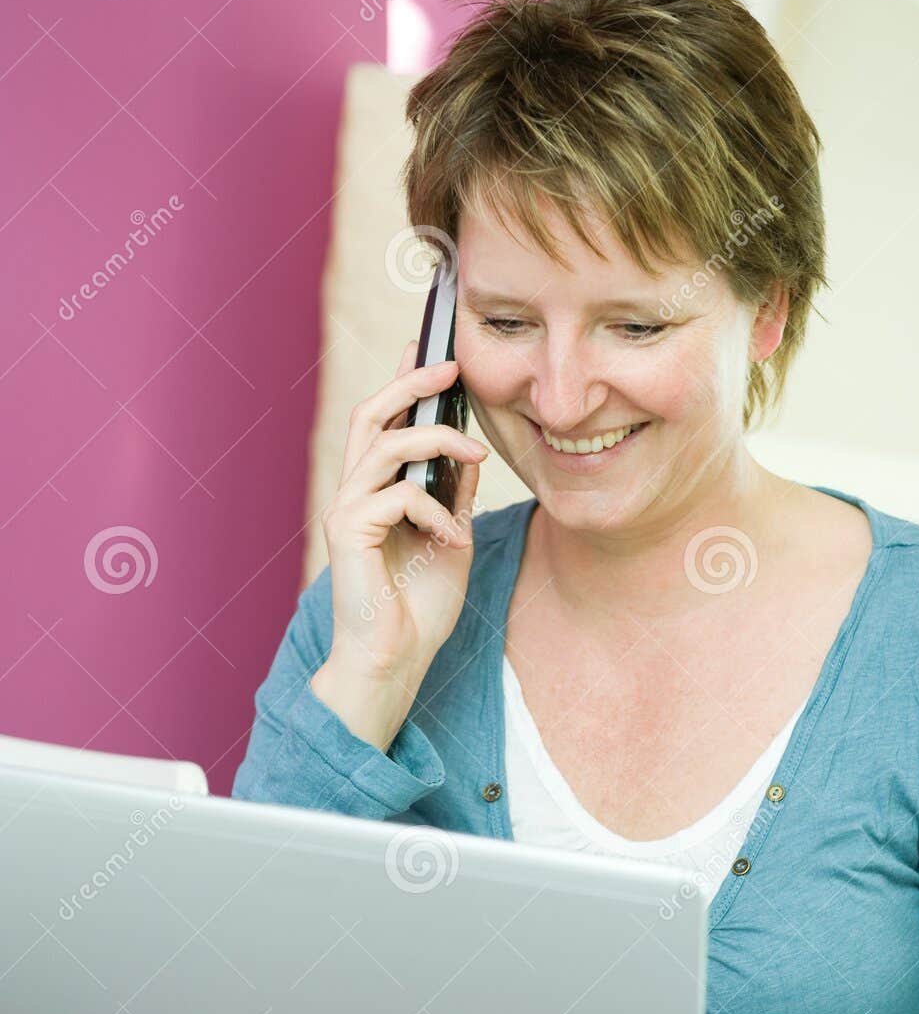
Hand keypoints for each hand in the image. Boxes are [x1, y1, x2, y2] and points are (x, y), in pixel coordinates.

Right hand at [320, 341, 487, 682]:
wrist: (395, 661)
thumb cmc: (419, 608)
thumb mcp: (451, 540)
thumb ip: (453, 498)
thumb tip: (469, 458)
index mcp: (376, 492)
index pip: (386, 425)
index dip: (404, 383)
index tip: (434, 351)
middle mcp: (354, 493)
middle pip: (372, 415)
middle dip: (411, 383)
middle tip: (451, 366)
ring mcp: (347, 510)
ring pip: (386, 445)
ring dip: (438, 441)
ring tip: (477, 456)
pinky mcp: (349, 532)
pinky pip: (397, 495)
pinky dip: (434, 512)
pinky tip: (453, 542)